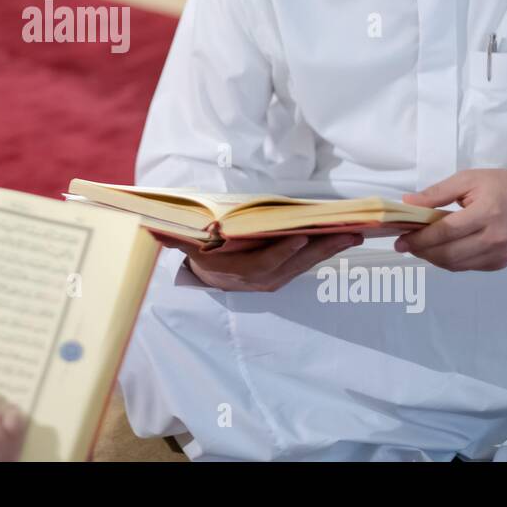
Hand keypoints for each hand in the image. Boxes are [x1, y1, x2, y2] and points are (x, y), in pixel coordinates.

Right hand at [153, 231, 362, 291]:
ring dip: (332, 249)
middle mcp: (259, 279)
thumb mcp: (186, 246)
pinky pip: (308, 263)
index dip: (282, 253)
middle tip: (349, 232)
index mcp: (236, 271)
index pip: (262, 264)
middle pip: (295, 264)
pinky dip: (326, 250)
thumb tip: (150, 226)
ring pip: (306, 264)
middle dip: (323, 249)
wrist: (207, 275)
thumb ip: (173, 236)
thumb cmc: (200, 252)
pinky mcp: (284, 275)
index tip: (301, 238)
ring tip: (356, 232)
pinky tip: (343, 237)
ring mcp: (274, 279)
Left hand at [398, 168, 506, 271]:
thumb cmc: (505, 186)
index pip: (446, 232)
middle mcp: (494, 239)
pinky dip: (449, 261)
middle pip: (448, 254)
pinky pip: (467, 267)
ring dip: (432, 258)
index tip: (400, 238)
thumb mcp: (470, 179)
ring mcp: (499, 255)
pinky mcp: (501, 264)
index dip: (420, 238)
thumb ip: (437, 193)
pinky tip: (439, 250)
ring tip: (418, 247)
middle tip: (404, 244)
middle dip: (421, 251)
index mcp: (487, 213)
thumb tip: (408, 203)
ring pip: (456, 265)